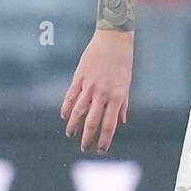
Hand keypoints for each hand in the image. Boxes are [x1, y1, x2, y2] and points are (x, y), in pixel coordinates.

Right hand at [60, 29, 133, 154]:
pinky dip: (66, 108)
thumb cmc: (123, 63)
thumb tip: (121, 122)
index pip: (110, 125)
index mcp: (117, 97)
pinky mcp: (80, 77)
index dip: (104, 140)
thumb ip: (123, 104)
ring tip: (70, 134)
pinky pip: (71, 96)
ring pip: (78, 111)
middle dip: (87, 138)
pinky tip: (64, 116)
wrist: (113, 40)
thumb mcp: (126, 84)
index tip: (100, 150)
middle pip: (92, 122)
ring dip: (73, 125)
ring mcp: (90, 86)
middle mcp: (103, 94)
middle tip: (84, 148)